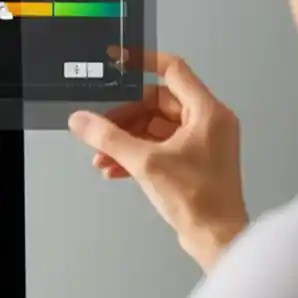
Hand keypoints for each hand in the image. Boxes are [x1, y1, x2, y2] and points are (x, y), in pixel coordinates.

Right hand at [68, 50, 247, 271]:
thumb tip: (82, 121)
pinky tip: (114, 169)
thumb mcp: (145, 163)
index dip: (143, 63)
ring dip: (124, 141)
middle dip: (123, 118)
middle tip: (99, 128)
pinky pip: (157, 148)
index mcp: (207, 113)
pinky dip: (135, 155)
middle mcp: (207, 123)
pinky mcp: (191, 162)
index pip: (172, 71)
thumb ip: (109, 139)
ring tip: (101, 156)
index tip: (119, 61)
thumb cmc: (200, 200)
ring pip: (153, 129)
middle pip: (156, 104)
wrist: (215, 236)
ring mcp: (199, 143)